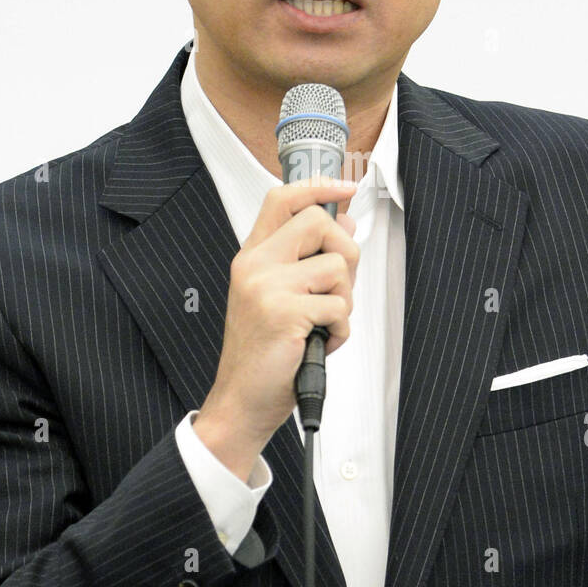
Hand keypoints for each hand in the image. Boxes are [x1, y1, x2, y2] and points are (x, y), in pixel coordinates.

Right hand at [193, 177, 359, 480]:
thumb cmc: (263, 351)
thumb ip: (307, 259)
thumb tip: (345, 223)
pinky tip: (319, 342)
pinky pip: (340, 306)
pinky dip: (340, 329)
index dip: (318, 186)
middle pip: (318, 221)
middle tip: (338, 285)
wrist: (242, 400)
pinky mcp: (285, 312)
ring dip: (344, 299)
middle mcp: (255, 265)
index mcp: (252, 256)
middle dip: (345, 251)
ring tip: (322, 322)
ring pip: (337, 266)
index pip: (281, 199)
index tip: (344, 189)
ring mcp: (268, 287)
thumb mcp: (277, 296)